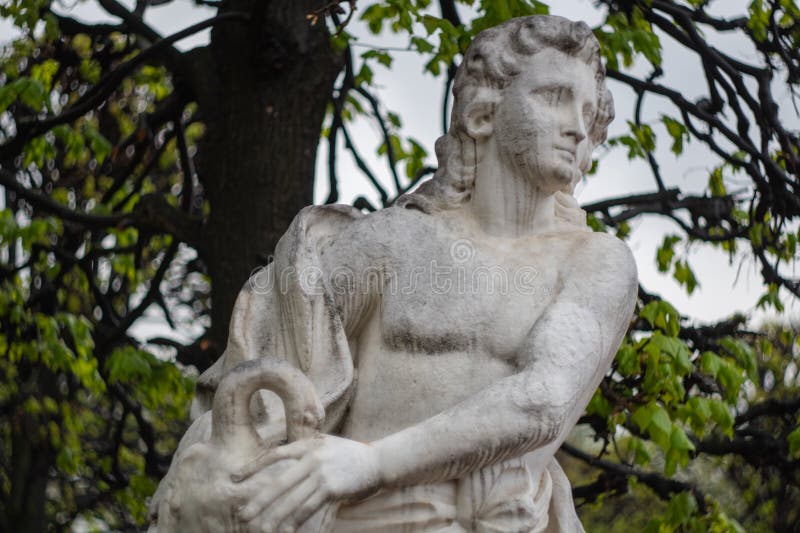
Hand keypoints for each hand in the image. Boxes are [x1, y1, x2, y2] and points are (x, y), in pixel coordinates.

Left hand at [232, 435, 380, 531]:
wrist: (378, 461)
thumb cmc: (349, 454)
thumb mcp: (326, 444)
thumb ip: (306, 448)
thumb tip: (284, 455)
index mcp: (307, 445)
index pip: (274, 455)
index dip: (253, 467)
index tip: (235, 478)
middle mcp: (312, 457)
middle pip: (278, 483)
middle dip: (259, 501)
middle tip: (243, 514)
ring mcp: (321, 473)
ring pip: (292, 500)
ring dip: (274, 516)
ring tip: (261, 529)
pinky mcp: (332, 488)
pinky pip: (308, 508)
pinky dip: (295, 521)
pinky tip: (286, 530)